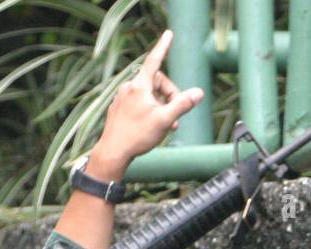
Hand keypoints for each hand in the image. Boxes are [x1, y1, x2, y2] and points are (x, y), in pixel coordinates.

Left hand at [87, 30, 204, 179]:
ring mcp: (121, 98)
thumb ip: (182, 104)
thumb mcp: (164, 120)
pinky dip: (149, 110)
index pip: (154, 60)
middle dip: (169, 95)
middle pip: (156, 82)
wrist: (112, 153)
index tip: (169, 34)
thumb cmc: (137, 136)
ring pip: (148, 95)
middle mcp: (128, 88)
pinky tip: (151, 127)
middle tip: (176, 114)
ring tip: (167, 125)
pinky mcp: (117, 109)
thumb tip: (198, 93)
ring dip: (161, 106)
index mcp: (139, 86)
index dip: (163, 47)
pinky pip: (137, 103)